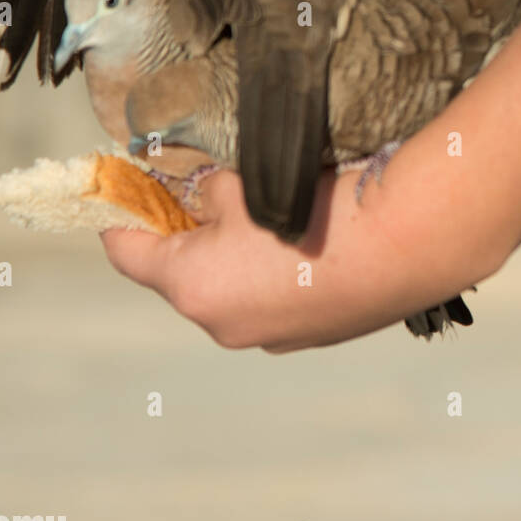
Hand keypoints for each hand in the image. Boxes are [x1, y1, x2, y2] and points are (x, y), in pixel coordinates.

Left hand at [100, 170, 331, 351]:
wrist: (401, 244)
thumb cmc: (312, 209)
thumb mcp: (242, 183)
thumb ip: (207, 191)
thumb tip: (204, 197)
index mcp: (190, 285)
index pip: (126, 252)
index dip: (119, 216)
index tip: (120, 191)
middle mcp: (220, 324)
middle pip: (182, 274)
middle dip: (190, 233)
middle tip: (208, 192)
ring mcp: (267, 337)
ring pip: (231, 290)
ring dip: (236, 256)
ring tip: (271, 214)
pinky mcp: (308, 336)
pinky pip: (273, 301)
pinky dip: (275, 273)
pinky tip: (308, 240)